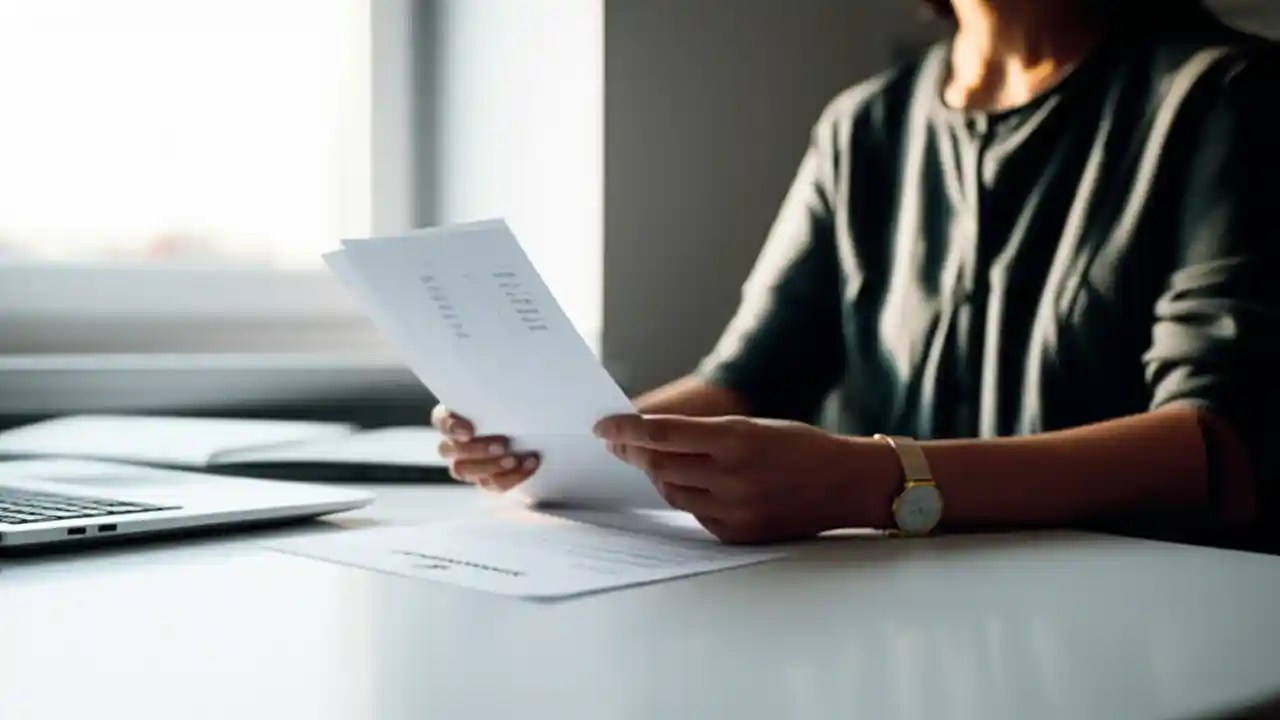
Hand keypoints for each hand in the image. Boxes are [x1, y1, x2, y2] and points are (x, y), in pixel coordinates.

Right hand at [431, 405, 539, 491]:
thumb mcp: (514, 396)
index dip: (451, 426)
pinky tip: (529, 464)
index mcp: (456, 416)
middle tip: (503, 444)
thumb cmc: (523, 405)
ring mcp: (467, 463)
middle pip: (447, 450)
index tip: (469, 430)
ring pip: (462, 470)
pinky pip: (490, 484)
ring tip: (515, 459)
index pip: (441, 420)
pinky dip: (511, 477)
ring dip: (490, 466)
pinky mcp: (486, 479)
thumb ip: (502, 396)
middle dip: (476, 449)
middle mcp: (455, 441)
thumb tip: (508, 386)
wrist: (542, 430)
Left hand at [593, 414, 898, 542]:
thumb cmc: (801, 447)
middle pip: (658, 465)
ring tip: (649, 461)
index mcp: (735, 438)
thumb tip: (652, 438)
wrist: (849, 484)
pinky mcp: (738, 532)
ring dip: (656, 476)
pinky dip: (684, 497)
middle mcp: (731, 475)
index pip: (660, 434)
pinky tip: (686, 484)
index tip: (601, 426)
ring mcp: (734, 508)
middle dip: (632, 453)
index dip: (624, 430)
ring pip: (671, 492)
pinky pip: (694, 514)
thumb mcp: (755, 427)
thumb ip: (706, 434)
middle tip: (616, 444)